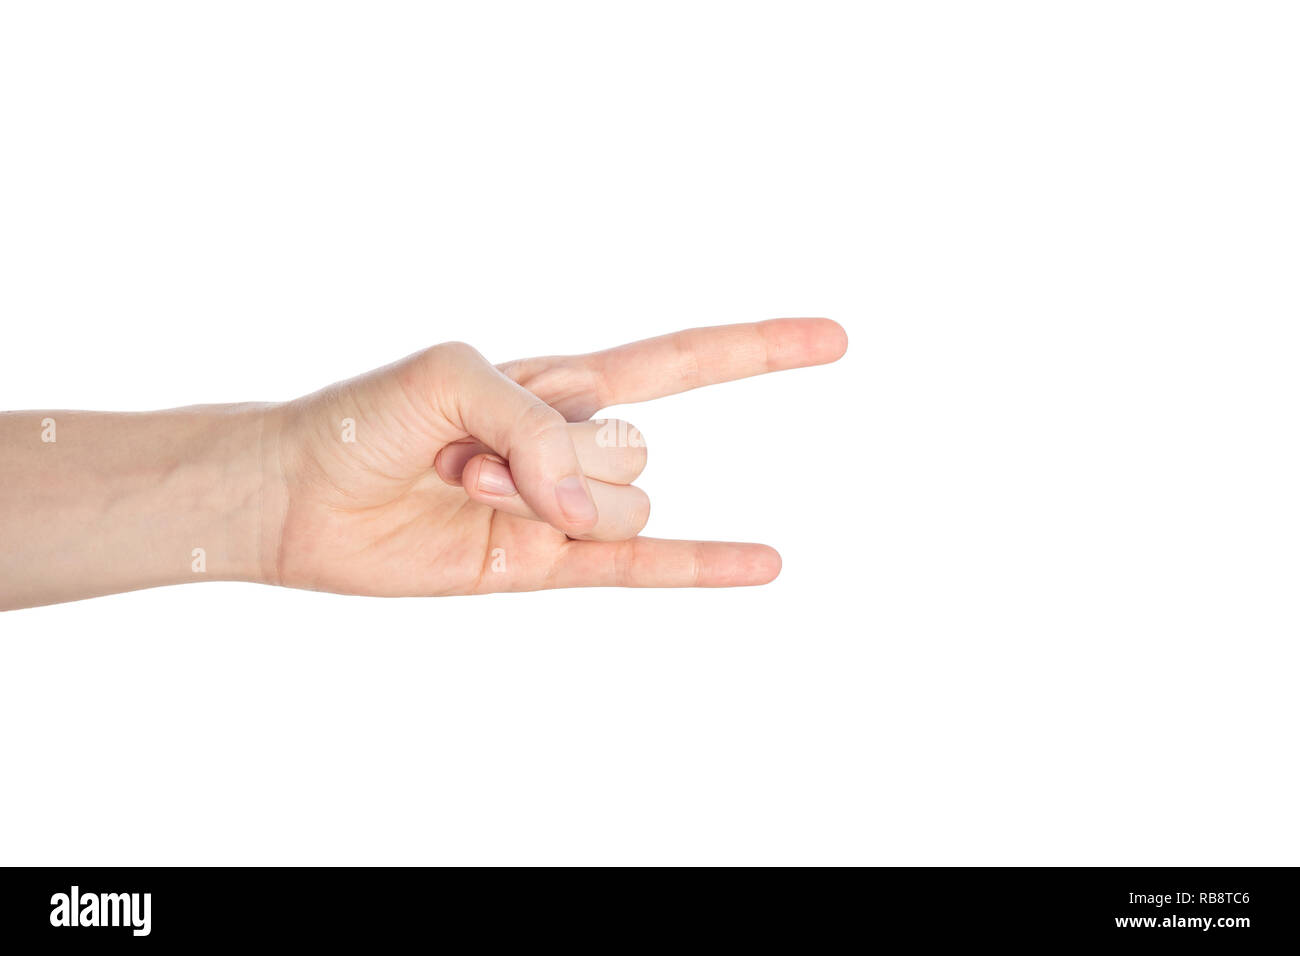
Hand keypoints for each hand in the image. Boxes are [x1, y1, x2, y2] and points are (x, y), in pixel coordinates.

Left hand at [267, 318, 847, 594]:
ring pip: (625, 507)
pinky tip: (767, 563)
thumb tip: (590, 512)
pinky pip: (640, 569)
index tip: (834, 340)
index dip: (756, 349)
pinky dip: (704, 566)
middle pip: (635, 449)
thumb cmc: (368, 415)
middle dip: (557, 457)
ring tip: (467, 491)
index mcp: (559, 384)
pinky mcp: (545, 566)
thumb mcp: (450, 378)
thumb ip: (536, 428)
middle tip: (465, 456)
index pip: (680, 360)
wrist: (300, 494)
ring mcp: (565, 509)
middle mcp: (574, 444)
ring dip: (548, 502)